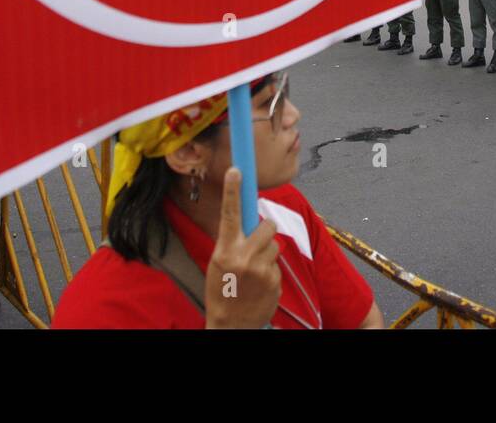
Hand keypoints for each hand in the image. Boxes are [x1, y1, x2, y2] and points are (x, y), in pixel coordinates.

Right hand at [205, 167, 281, 328]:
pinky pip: (277, 264)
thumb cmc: (222, 290)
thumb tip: (248, 222)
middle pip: (267, 226)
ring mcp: (261, 270)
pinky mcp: (275, 281)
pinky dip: (271, 271)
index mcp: (225, 250)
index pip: (229, 214)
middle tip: (256, 244)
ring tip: (254, 271)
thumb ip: (232, 242)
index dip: (232, 190)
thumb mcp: (218, 264)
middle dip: (265, 231)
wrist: (231, 325)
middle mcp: (243, 257)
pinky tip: (260, 285)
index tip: (236, 169)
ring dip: (268, 253)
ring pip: (275, 245)